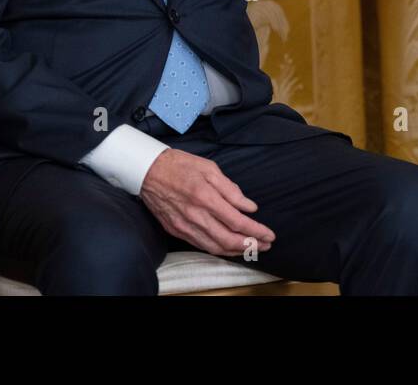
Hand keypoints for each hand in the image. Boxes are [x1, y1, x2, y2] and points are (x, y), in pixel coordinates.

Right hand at [139, 149, 274, 256]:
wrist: (148, 171)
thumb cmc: (180, 165)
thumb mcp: (210, 168)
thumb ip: (231, 190)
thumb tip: (250, 207)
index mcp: (205, 197)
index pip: (237, 222)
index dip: (256, 231)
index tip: (269, 234)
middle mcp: (195, 216)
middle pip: (228, 240)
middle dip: (251, 245)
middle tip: (266, 244)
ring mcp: (184, 226)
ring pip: (215, 247)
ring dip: (236, 251)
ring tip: (252, 249)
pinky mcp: (176, 230)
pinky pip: (201, 245)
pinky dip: (218, 249)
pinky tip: (229, 247)